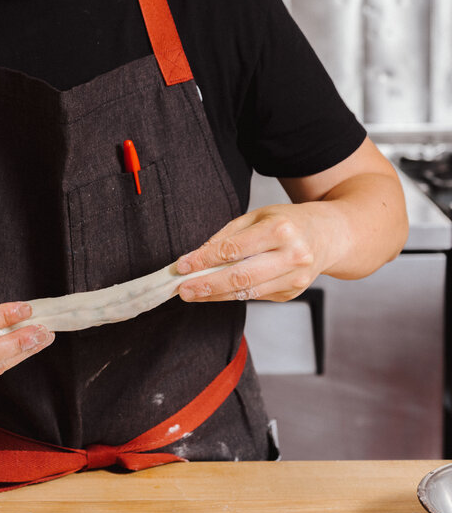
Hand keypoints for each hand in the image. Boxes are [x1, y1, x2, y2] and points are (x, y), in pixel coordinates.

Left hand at [174, 202, 341, 303]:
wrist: (330, 235)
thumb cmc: (288, 221)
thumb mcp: (258, 215)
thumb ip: (228, 235)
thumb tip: (198, 256)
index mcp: (280, 229)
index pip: (234, 249)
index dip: (204, 260)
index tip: (181, 266)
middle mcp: (291, 255)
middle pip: (240, 276)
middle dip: (207, 285)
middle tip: (182, 290)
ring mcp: (295, 278)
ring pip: (247, 292)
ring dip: (216, 295)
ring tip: (193, 294)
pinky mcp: (293, 293)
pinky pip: (256, 296)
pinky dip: (233, 295)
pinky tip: (216, 292)